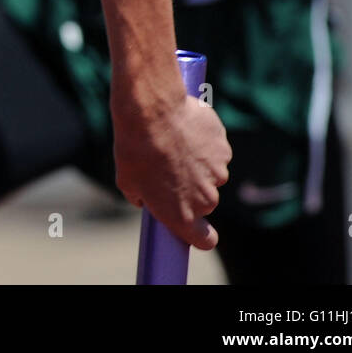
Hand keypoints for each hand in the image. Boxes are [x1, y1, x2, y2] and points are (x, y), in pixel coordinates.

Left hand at [112, 92, 231, 249]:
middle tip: (169, 166)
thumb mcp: (127, 181)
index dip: (201, 234)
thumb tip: (145, 198)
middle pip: (204, 200)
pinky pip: (215, 149)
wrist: (151, 113)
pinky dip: (204, 141)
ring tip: (174, 143)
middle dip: (190, 188)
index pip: (205, 240)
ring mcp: (218, 174)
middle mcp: (205, 200)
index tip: (195, 227)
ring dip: (197, 162)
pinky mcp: (224, 149)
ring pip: (210, 172)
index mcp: (182, 215)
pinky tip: (185, 129)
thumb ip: (142, 197)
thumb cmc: (135, 149)